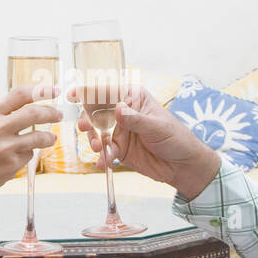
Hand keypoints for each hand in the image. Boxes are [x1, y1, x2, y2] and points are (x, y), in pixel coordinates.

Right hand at [0, 84, 61, 208]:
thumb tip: (25, 108)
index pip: (21, 94)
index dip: (42, 90)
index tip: (54, 90)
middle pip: (36, 113)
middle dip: (51, 112)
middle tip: (58, 114)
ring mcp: (6, 148)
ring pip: (39, 137)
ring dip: (48, 136)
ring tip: (50, 137)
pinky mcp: (12, 166)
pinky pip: (28, 155)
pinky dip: (27, 154)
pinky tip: (15, 158)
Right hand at [68, 84, 220, 199]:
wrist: (183, 166)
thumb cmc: (176, 138)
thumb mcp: (157, 127)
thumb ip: (136, 120)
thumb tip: (118, 109)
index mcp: (133, 98)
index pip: (108, 91)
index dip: (89, 91)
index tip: (75, 94)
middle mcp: (123, 113)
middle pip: (96, 111)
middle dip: (87, 119)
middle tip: (85, 127)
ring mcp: (119, 131)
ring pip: (96, 132)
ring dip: (92, 139)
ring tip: (97, 146)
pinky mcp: (118, 149)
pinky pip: (104, 151)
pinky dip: (101, 157)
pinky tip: (102, 162)